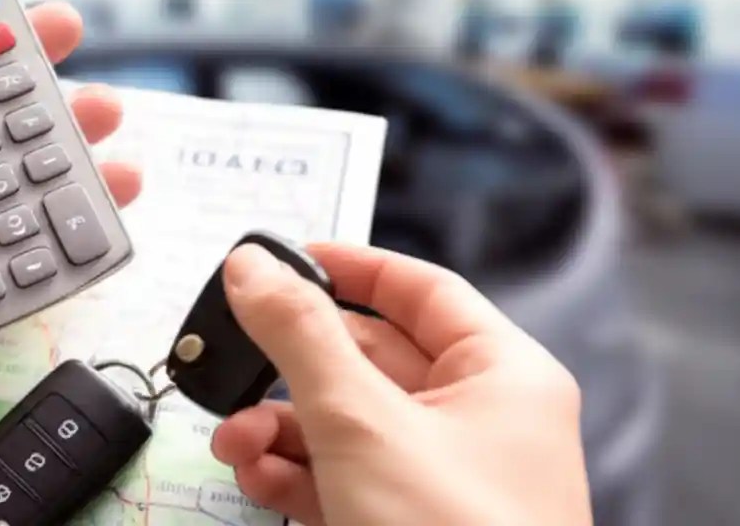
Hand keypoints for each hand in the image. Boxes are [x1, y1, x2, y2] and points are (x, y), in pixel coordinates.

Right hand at [210, 243, 591, 525]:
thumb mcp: (364, 425)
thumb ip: (301, 339)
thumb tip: (254, 269)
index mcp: (502, 376)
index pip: (422, 291)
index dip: (352, 267)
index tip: (287, 258)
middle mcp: (480, 423)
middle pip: (373, 358)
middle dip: (295, 363)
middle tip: (237, 351)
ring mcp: (442, 481)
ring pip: (348, 424)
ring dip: (283, 425)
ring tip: (236, 436)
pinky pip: (343, 479)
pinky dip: (296, 474)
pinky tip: (257, 474)